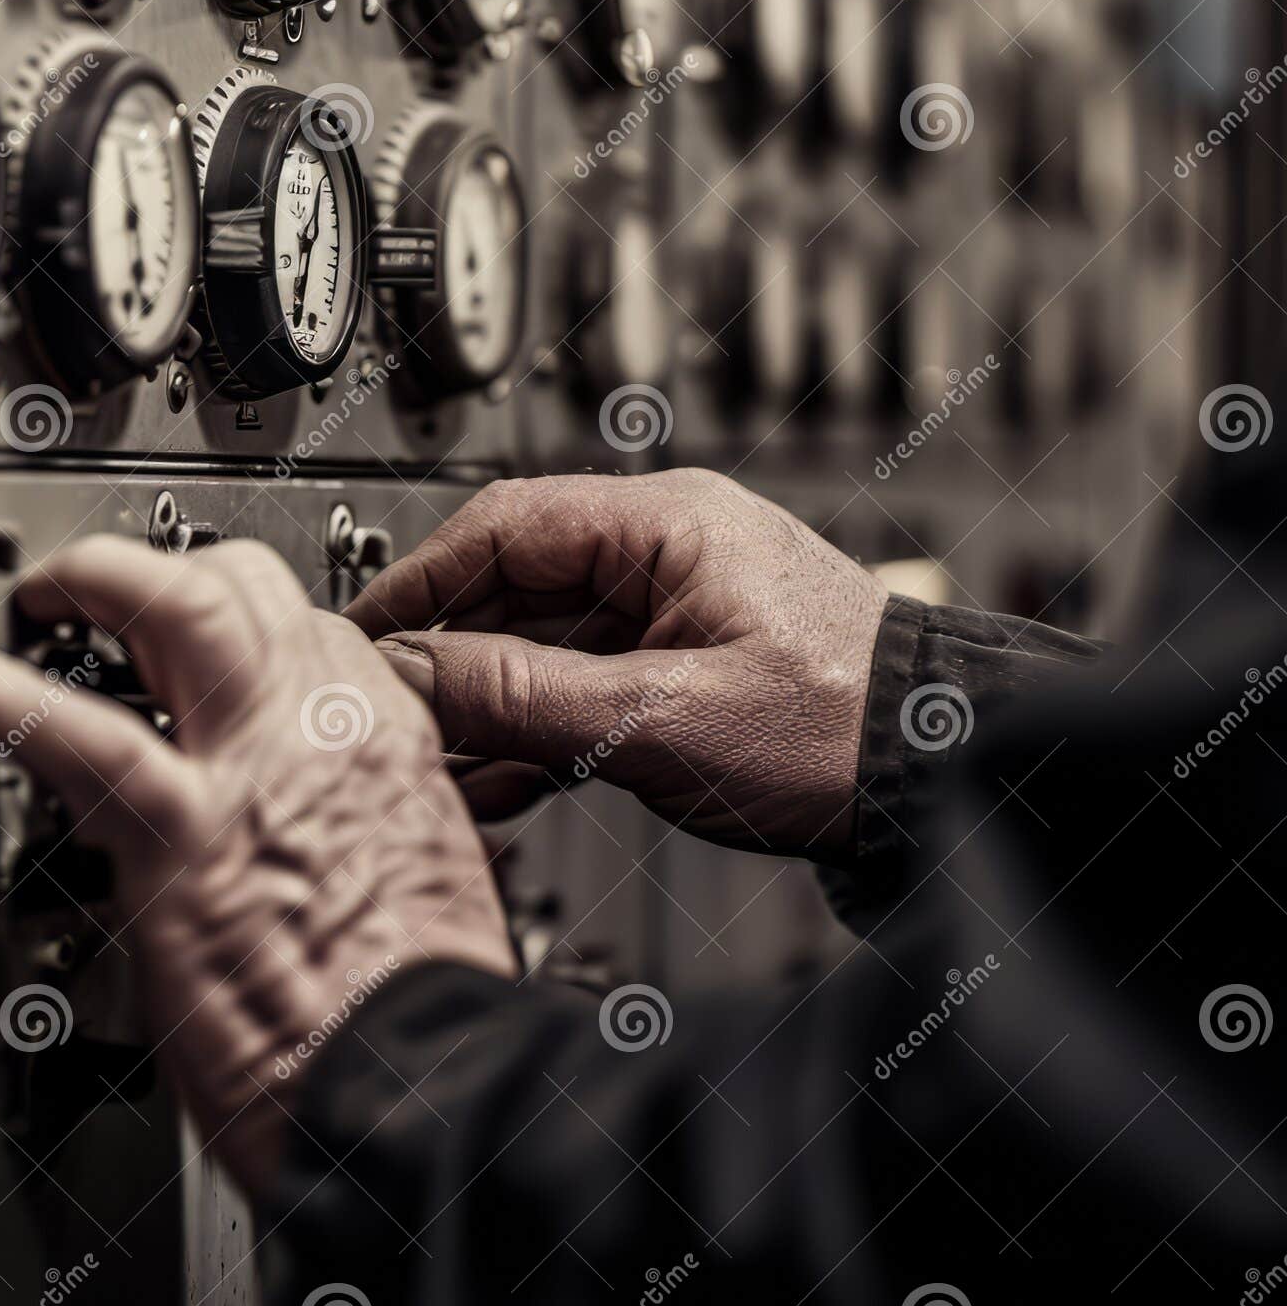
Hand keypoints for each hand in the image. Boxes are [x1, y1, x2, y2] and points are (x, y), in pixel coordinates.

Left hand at [0, 538, 513, 1189]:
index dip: (255, 631)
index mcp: (389, 747)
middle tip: (120, 591)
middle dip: (178, 572)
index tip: (219, 647)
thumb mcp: (430, 877)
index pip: (318, 634)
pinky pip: (82, 737)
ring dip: (99, 582)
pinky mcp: (183, 835)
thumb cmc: (428, 1007)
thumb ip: (372, 831)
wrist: (424, 1077)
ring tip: (46, 591)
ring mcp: (256, 767)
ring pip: (179, 610)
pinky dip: (8, 700)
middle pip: (251, 590)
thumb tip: (332, 838)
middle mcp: (328, 728)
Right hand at [346, 470, 888, 859]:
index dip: (419, 581)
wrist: (941, 779)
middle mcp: (666, 552)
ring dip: (491, 706)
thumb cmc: (844, 730)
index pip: (503, 525)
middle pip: (515, 587)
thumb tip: (416, 673)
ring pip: (545, 645)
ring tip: (439, 763)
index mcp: (667, 525)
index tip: (363, 634)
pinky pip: (584, 684)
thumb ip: (526, 696)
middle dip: (450, 657)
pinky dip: (540, 729)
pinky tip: (500, 781)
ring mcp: (674, 609)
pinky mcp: (683, 665)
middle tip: (392, 712)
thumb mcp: (662, 718)